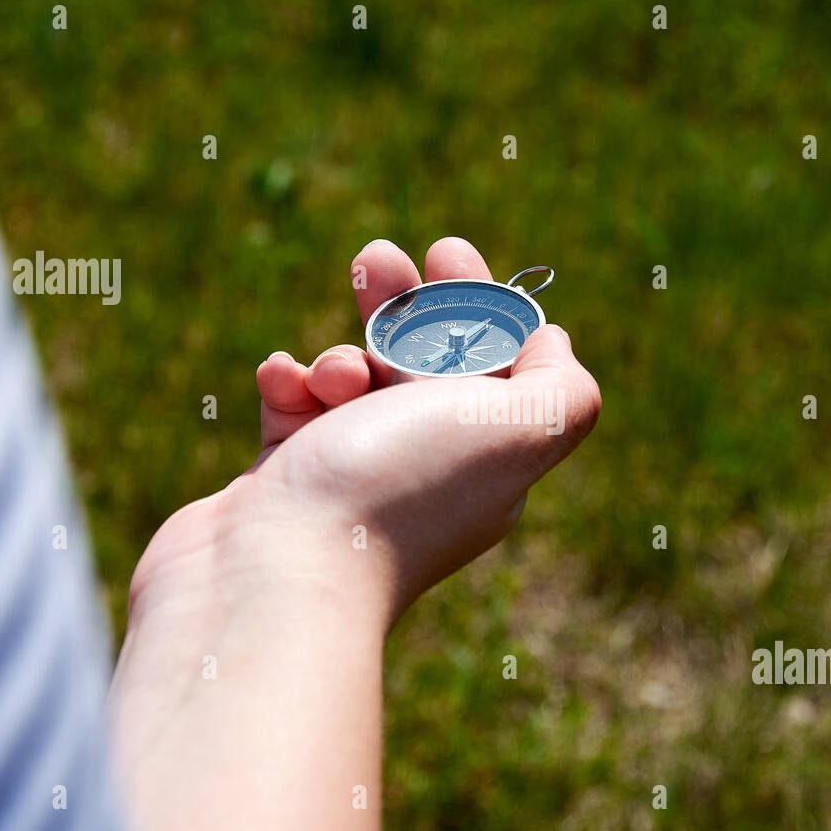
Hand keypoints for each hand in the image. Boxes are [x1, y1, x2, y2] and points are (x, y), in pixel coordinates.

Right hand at [108, 237, 599, 830]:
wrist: (270, 577)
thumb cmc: (393, 492)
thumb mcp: (515, 433)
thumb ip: (560, 389)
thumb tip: (554, 347)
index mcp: (491, 462)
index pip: (500, 367)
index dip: (482, 305)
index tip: (447, 253)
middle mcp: (429, 472)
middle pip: (428, 365)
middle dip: (406, 305)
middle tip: (379, 260)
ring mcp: (354, 480)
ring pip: (357, 383)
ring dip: (344, 355)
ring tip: (334, 375)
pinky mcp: (286, 486)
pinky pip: (294, 411)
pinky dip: (289, 384)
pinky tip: (283, 384)